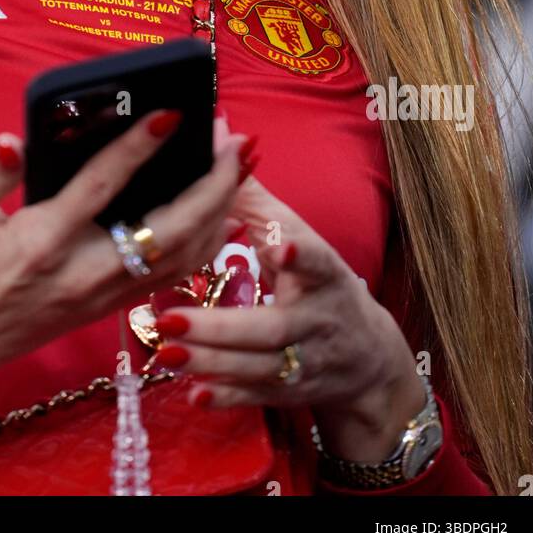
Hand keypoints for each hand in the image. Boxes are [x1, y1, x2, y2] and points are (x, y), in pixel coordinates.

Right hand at [0, 110, 247, 434]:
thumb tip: (15, 141)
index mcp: (41, 244)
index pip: (103, 186)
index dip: (140, 146)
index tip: (173, 113)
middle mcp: (81, 275)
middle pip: (170, 230)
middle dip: (213, 184)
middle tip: (238, 139)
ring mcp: (97, 297)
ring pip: (181, 259)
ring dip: (218, 211)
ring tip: (237, 167)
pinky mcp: (101, 310)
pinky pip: (168, 277)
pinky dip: (202, 243)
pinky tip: (215, 213)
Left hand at [152, 172, 426, 460]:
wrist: (367, 357)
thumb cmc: (316, 280)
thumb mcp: (298, 235)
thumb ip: (254, 196)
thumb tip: (222, 135)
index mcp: (324, 274)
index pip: (318, 261)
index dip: (300, 254)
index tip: (278, 243)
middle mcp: (319, 321)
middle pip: (273, 329)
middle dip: (222, 327)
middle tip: (171, 319)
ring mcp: (307, 362)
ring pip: (261, 367)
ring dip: (212, 362)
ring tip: (165, 350)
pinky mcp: (292, 392)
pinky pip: (259, 398)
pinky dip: (228, 398)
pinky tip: (193, 393)